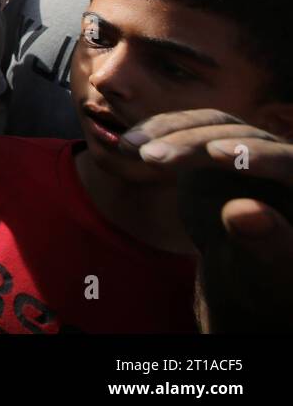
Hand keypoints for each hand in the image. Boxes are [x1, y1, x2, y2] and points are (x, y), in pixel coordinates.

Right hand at [122, 109, 292, 324]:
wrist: (248, 272)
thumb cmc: (269, 280)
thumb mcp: (271, 273)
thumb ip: (266, 243)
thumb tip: (244, 212)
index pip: (288, 163)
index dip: (257, 156)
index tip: (217, 153)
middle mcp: (281, 157)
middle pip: (242, 137)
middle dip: (195, 144)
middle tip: (152, 159)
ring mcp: (249, 147)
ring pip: (212, 125)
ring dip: (170, 133)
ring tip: (133, 150)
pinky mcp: (217, 144)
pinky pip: (189, 127)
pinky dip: (158, 132)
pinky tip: (129, 144)